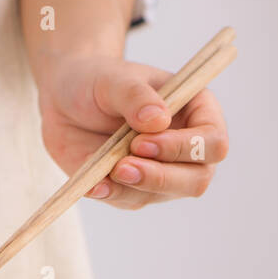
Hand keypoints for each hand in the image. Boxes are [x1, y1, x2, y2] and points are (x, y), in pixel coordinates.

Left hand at [37, 55, 228, 209]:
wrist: (64, 99)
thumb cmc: (98, 81)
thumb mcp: (113, 78)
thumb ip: (135, 95)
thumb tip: (158, 119)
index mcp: (196, 112)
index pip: (212, 142)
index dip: (183, 147)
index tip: (142, 142)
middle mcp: (187, 147)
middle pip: (197, 179)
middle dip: (162, 177)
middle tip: (123, 166)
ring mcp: (164, 171)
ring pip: (164, 194)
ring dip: (135, 186)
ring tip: (106, 170)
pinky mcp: (136, 189)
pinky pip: (132, 201)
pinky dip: (113, 194)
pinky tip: (94, 185)